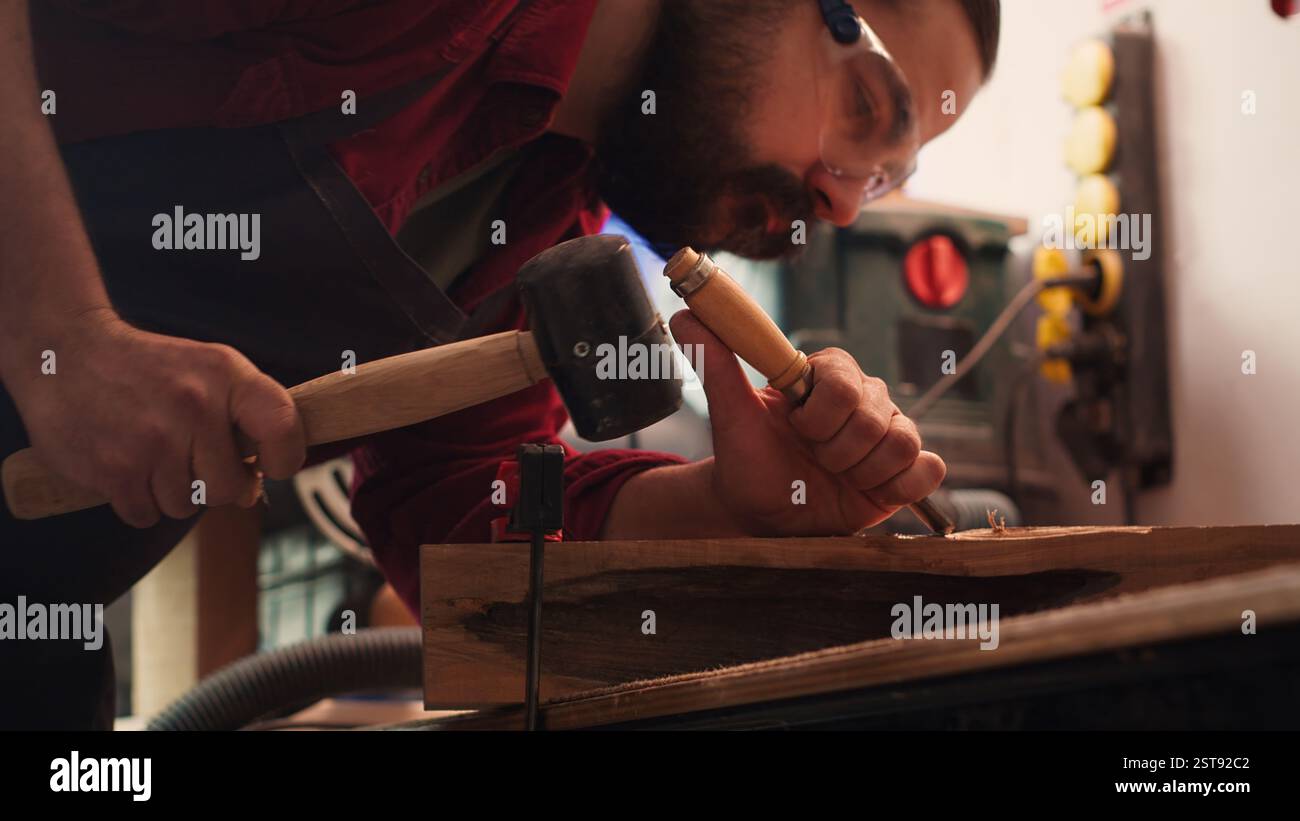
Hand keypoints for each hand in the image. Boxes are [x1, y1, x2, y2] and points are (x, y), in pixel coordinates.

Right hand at [4, 309, 304, 526]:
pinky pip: (147, 516)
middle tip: (192, 459)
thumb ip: (247, 416)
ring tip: (153, 453)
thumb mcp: (210, 369)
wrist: (64, 354)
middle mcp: (193, 406)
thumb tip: (259, 485)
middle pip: (229, 488)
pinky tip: (129, 465)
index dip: (286, 457)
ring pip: (186, 506)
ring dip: (172, 491)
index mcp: (225, 376)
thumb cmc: (150, 370)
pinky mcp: (114, 469)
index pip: (282, 426)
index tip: (270, 463)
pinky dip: (139, 501)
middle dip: (214, 483)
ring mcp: (152, 440)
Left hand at [670, 309, 944, 535]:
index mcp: (830, 373)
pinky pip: (928, 469)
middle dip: (833, 452)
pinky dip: (897, 487)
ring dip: (860, 473)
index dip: (817, 419)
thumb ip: (714, 363)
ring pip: (903, 445)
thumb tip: (686, 315)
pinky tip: (866, 491)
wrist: (762, 512)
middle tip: (812, 459)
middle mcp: (867, 396)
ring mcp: (890, 431)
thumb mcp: (730, 415)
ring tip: (835, 477)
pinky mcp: (908, 468)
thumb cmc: (747, 458)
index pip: (842, 385)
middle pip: (873, 418)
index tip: (794, 429)